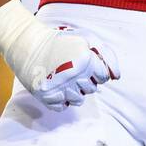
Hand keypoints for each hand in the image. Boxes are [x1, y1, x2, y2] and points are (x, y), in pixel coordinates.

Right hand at [0, 0, 118, 110]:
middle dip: (85, 80)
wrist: (28, 43)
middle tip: (71, 67)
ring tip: (63, 76)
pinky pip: (62, 107)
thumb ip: (107, 55)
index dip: (95, 70)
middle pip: (91, 89)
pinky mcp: (46, 96)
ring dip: (74, 90)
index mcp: (85, 60)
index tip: (83, 62)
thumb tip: (116, 77)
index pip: (103, 77)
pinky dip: (61, 99)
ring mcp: (58, 87)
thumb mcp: (87, 38)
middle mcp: (73, 76)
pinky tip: (56, 85)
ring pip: (78, 100)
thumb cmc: (61, 40)